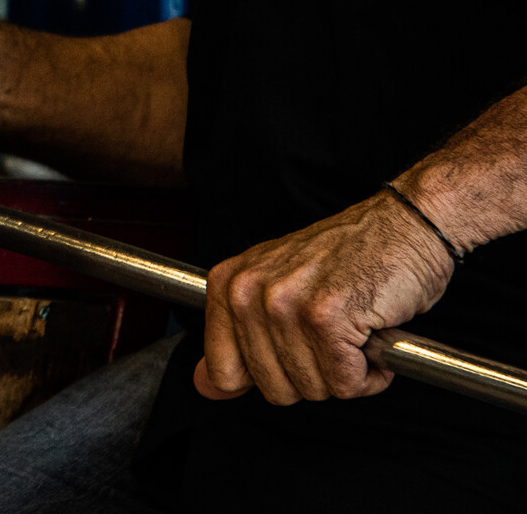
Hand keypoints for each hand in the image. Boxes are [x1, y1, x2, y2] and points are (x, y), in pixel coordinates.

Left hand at [196, 189, 457, 404]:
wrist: (407, 223)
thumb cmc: (349, 258)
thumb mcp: (277, 289)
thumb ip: (237, 340)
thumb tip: (205, 387)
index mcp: (228, 284)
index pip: (222, 373)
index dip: (267, 376)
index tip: (294, 351)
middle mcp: (248, 291)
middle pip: (273, 388)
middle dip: (313, 375)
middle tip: (333, 335)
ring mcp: (285, 303)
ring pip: (312, 388)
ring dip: (346, 371)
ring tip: (353, 329)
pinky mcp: (326, 316)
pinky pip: (347, 383)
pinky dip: (371, 373)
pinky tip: (373, 334)